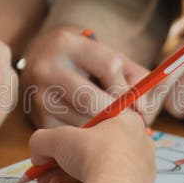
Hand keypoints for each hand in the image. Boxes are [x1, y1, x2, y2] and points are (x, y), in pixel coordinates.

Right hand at [21, 26, 150, 127]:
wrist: (44, 61)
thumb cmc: (86, 62)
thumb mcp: (107, 56)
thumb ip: (134, 76)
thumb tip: (144, 109)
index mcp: (68, 44)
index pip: (109, 66)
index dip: (128, 88)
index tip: (137, 103)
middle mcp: (47, 68)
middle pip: (91, 98)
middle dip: (116, 114)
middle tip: (129, 122)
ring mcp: (39, 96)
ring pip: (82, 121)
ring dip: (104, 129)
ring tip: (114, 128)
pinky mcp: (39, 120)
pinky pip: (73, 136)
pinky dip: (89, 138)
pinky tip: (95, 132)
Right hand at [28, 111, 154, 182]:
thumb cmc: (95, 154)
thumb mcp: (57, 138)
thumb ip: (42, 141)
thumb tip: (38, 155)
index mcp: (126, 122)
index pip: (93, 128)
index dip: (67, 140)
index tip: (49, 153)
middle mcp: (136, 146)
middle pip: (90, 155)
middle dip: (60, 166)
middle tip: (44, 174)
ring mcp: (137, 172)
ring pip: (94, 175)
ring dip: (66, 181)